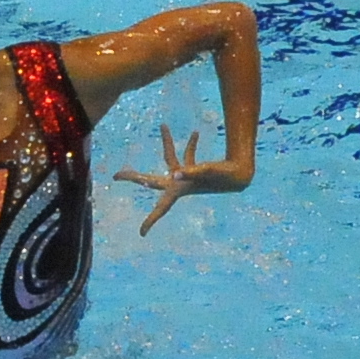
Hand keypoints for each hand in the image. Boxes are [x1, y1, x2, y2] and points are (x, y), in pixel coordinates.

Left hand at [114, 125, 251, 236]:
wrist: (243, 174)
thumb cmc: (226, 176)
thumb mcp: (209, 172)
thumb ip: (193, 172)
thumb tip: (176, 173)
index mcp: (179, 190)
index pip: (161, 208)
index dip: (151, 221)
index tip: (142, 233)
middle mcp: (179, 184)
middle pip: (150, 181)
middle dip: (134, 177)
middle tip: (116, 176)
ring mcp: (185, 177)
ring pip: (170, 158)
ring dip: (167, 142)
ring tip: (163, 125)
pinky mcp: (194, 169)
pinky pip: (187, 155)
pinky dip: (191, 144)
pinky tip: (195, 132)